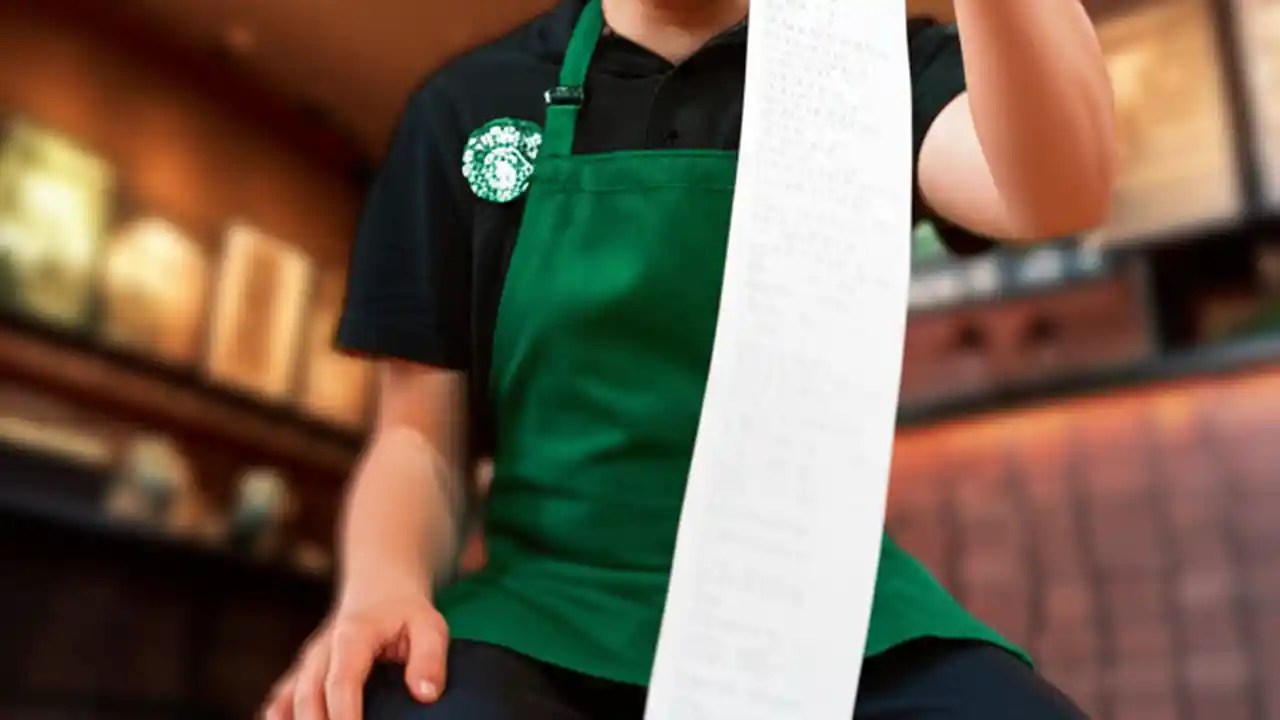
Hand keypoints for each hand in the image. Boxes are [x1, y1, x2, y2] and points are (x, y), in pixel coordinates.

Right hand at [261, 590, 447, 719]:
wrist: (380, 587)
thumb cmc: (406, 611)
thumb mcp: (430, 626)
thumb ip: (429, 659)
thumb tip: (425, 694)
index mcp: (353, 635)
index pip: (341, 682)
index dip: (344, 715)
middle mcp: (323, 649)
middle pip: (309, 696)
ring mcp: (310, 661)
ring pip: (292, 698)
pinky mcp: (304, 671)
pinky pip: (284, 696)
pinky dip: (281, 714)